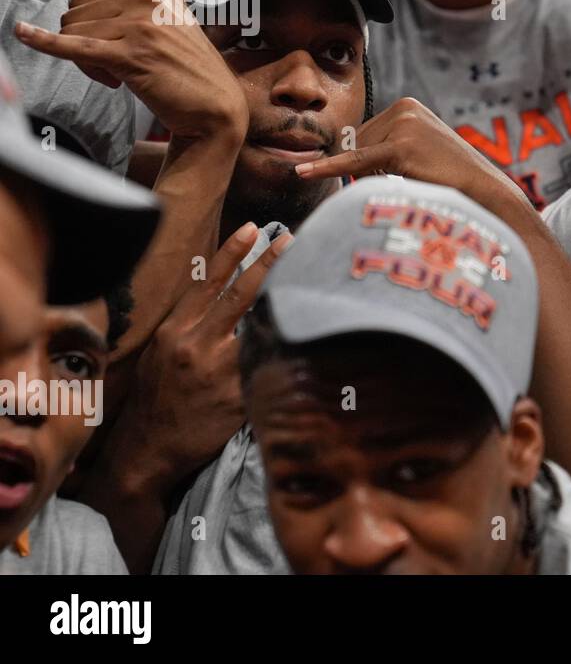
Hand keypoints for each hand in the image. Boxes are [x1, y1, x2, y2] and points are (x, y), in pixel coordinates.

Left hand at [15, 0, 247, 143]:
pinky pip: (75, 46)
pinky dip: (44, 42)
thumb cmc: (195, 67)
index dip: (96, 27)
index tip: (123, 47)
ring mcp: (138, 27)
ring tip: (118, 77)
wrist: (216, 109)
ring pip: (74, 34)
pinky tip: (22, 34)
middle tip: (117, 67)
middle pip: (76, 14)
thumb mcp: (182, 17)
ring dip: (87, 62)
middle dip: (85, 43)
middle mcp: (145, 0)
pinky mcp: (129, 56)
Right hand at [114, 223, 291, 486]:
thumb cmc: (159, 397)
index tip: (253, 228)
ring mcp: (219, 370)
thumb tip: (224, 293)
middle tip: (293, 239)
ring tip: (314, 279)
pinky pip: (271, 365)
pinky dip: (291, 349)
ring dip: (289, 302)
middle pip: (240, 294)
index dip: (231, 252)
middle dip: (269, 263)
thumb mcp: (163, 352)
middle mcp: (196, 344)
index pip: (207, 282)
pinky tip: (315, 335)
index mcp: (176, 331)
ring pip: (262, 325)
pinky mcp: (239, 395)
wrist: (147, 450)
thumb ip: (192, 325)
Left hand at [295, 97, 524, 210]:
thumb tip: (345, 157)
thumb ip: (389, 146)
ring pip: (359, 158)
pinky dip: (330, 169)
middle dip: (373, 168)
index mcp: (407, 105)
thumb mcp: (420, 150)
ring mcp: (402, 127)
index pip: (365, 135)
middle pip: (358, 143)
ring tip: (417, 179)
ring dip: (377, 177)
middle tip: (414, 177)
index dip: (372, 161)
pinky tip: (305, 173)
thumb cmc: (452, 178)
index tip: (403, 172)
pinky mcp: (400, 148)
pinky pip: (355, 162)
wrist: (485, 191)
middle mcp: (404, 108)